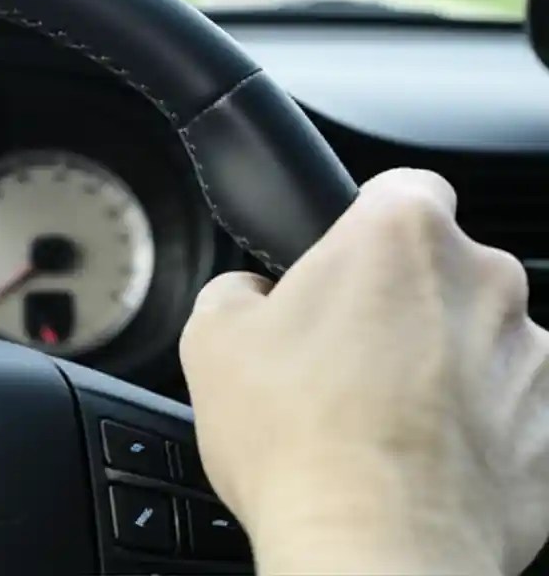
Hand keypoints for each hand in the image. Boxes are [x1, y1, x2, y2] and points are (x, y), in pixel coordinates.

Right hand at [181, 168, 548, 574]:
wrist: (374, 550)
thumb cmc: (299, 439)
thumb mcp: (212, 341)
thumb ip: (236, 290)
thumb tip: (251, 294)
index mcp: (401, 235)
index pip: (402, 188)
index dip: (365, 225)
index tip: (342, 267)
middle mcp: (485, 279)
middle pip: (442, 269)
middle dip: (399, 302)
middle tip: (342, 360)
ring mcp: (535, 355)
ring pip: (479, 339)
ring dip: (441, 365)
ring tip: (379, 423)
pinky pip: (512, 408)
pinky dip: (476, 427)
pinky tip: (420, 461)